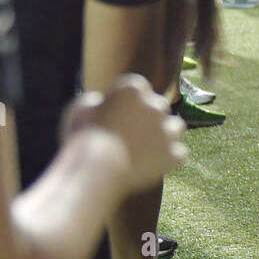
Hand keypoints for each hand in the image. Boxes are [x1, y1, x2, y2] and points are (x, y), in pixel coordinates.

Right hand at [60, 75, 187, 193]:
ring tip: (148, 147)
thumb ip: (94, 101)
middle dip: (148, 117)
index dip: (128, 101)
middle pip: (159, 106)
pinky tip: (154, 163)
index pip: (138, 88)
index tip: (118, 114)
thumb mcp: (79, 109)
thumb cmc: (82, 137)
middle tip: (132, 133)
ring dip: (165, 134)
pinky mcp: (173, 155)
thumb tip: (101, 102)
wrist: (96, 170)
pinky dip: (169, 158)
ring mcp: (167, 131)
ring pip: (176, 127)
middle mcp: (155, 105)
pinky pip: (179, 153)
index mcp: (133, 88)